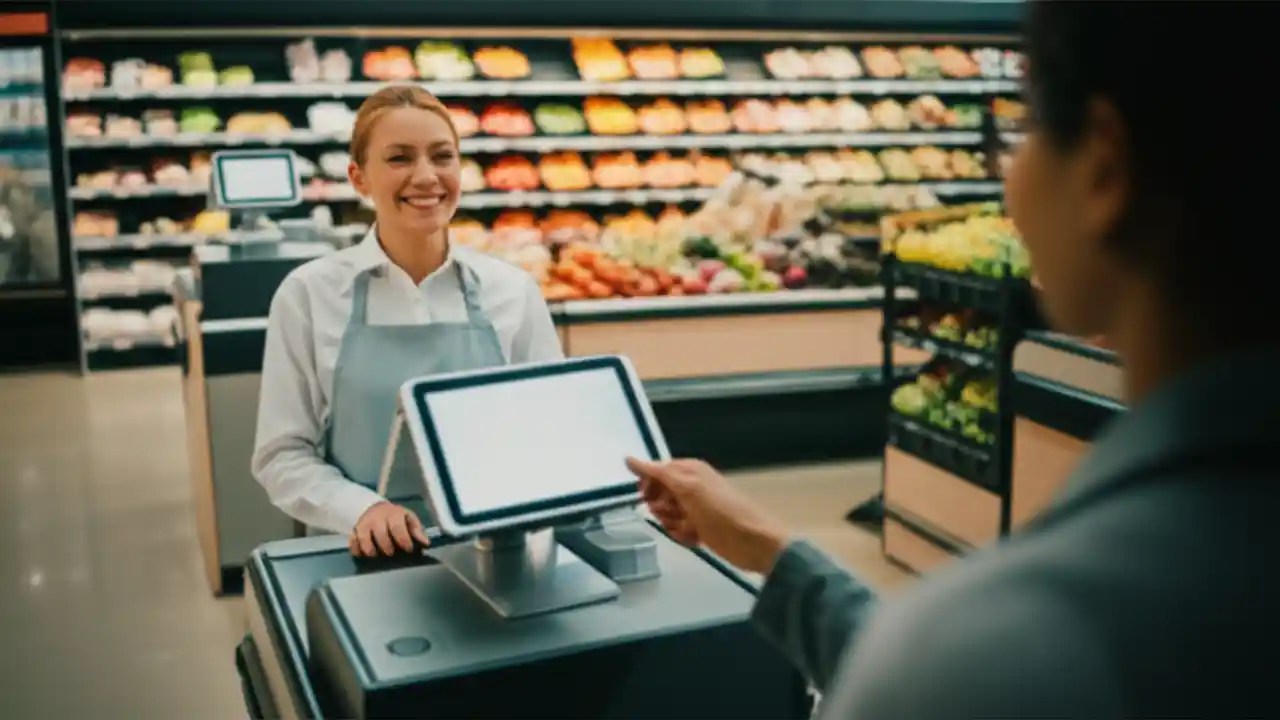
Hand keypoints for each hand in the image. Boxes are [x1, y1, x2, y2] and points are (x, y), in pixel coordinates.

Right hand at [349, 502, 430, 556]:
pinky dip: (356, 550)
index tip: (408, 549)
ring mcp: (364, 524)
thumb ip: (416, 531)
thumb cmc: (397, 518)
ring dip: (369, 549)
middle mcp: (377, 518)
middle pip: (380, 533)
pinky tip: (362, 555)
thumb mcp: (409, 519)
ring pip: (363, 537)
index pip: (397, 527)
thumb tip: (425, 543)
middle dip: (386, 546)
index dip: (403, 540)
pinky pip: (352, 541)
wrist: (377, 509)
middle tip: (391, 553)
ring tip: (376, 555)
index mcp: (394, 514)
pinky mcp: (354, 531)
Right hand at [626, 457, 791, 574]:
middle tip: (675, 514)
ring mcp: (695, 508)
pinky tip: (695, 538)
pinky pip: (678, 530)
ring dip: (673, 524)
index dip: (649, 486)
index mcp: (690, 470)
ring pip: (667, 515)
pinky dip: (683, 536)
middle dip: (662, 508)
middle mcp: (692, 486)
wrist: (751, 541)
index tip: (648, 497)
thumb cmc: (721, 512)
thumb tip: (629, 459)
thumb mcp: (687, 488)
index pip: (656, 471)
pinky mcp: (700, 528)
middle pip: (659, 496)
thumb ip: (658, 473)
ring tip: (690, 528)